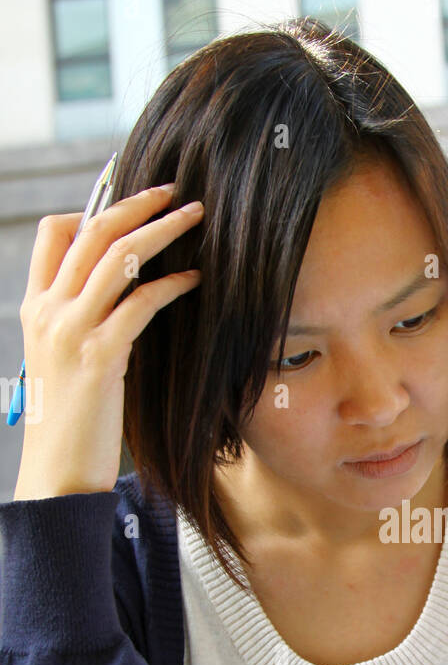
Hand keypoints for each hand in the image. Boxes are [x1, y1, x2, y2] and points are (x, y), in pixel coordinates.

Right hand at [14, 184, 202, 499]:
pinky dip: (171, 283)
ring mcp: (70, 332)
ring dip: (161, 230)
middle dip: (136, 204)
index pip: (54, 233)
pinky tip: (196, 278)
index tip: (134, 208)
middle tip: (173, 191)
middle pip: (91, 232)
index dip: (95, 210)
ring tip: (194, 218)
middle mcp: (47, 311)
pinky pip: (139, 303)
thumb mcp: (65, 361)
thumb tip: (125, 294)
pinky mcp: (100, 357)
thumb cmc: (72, 422)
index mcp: (35, 308)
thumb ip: (84, 322)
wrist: (58, 472)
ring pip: (117, 257)